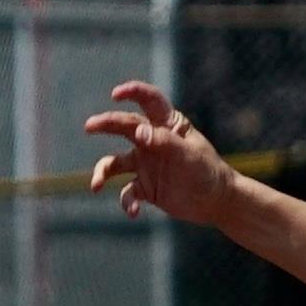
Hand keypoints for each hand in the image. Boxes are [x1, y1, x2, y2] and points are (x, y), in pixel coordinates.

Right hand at [85, 81, 234, 227]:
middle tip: (89, 126)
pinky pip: (127, 192)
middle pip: (124, 127)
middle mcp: (151, 141)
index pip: (149, 101)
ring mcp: (145, 164)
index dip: (133, 92)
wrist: (215, 202)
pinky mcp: (144, 187)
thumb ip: (164, 141)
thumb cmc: (207, 171)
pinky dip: (127, 202)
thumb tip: (138, 131)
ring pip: (115, 163)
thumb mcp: (188, 154)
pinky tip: (134, 212)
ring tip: (96, 185)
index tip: (116, 94)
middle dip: (106, 124)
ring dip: (102, 171)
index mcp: (167, 124)